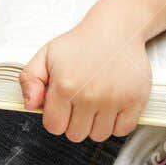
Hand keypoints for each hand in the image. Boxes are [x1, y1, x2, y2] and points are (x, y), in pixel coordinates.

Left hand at [19, 0, 153, 143]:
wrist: (116, 29)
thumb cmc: (81, 43)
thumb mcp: (46, 54)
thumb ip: (30, 79)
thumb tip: (31, 105)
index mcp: (65, 86)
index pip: (54, 127)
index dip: (56, 118)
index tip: (62, 106)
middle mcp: (90, 96)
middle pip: (76, 135)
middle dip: (75, 122)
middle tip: (80, 102)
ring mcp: (114, 99)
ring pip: (99, 135)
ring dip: (96, 124)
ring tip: (97, 104)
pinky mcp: (135, 100)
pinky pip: (122, 130)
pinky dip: (117, 124)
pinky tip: (112, 108)